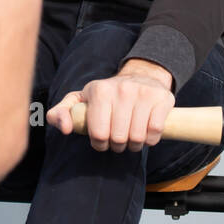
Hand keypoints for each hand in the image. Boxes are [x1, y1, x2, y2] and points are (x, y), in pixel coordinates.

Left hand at [47, 59, 174, 152]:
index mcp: (99, 90)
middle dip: (117, 146)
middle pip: (118, 139)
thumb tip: (65, 128)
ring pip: (138, 138)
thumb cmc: (106, 96)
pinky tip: (146, 133)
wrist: (140, 77)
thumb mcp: (80, 100)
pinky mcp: (162, 99)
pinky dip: (150, 140)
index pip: (98, 134)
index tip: (102, 139)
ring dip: (134, 145)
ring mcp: (143, 93)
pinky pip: (155, 132)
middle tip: (118, 139)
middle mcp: (122, 89)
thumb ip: (61, 113)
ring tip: (131, 137)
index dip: (100, 143)